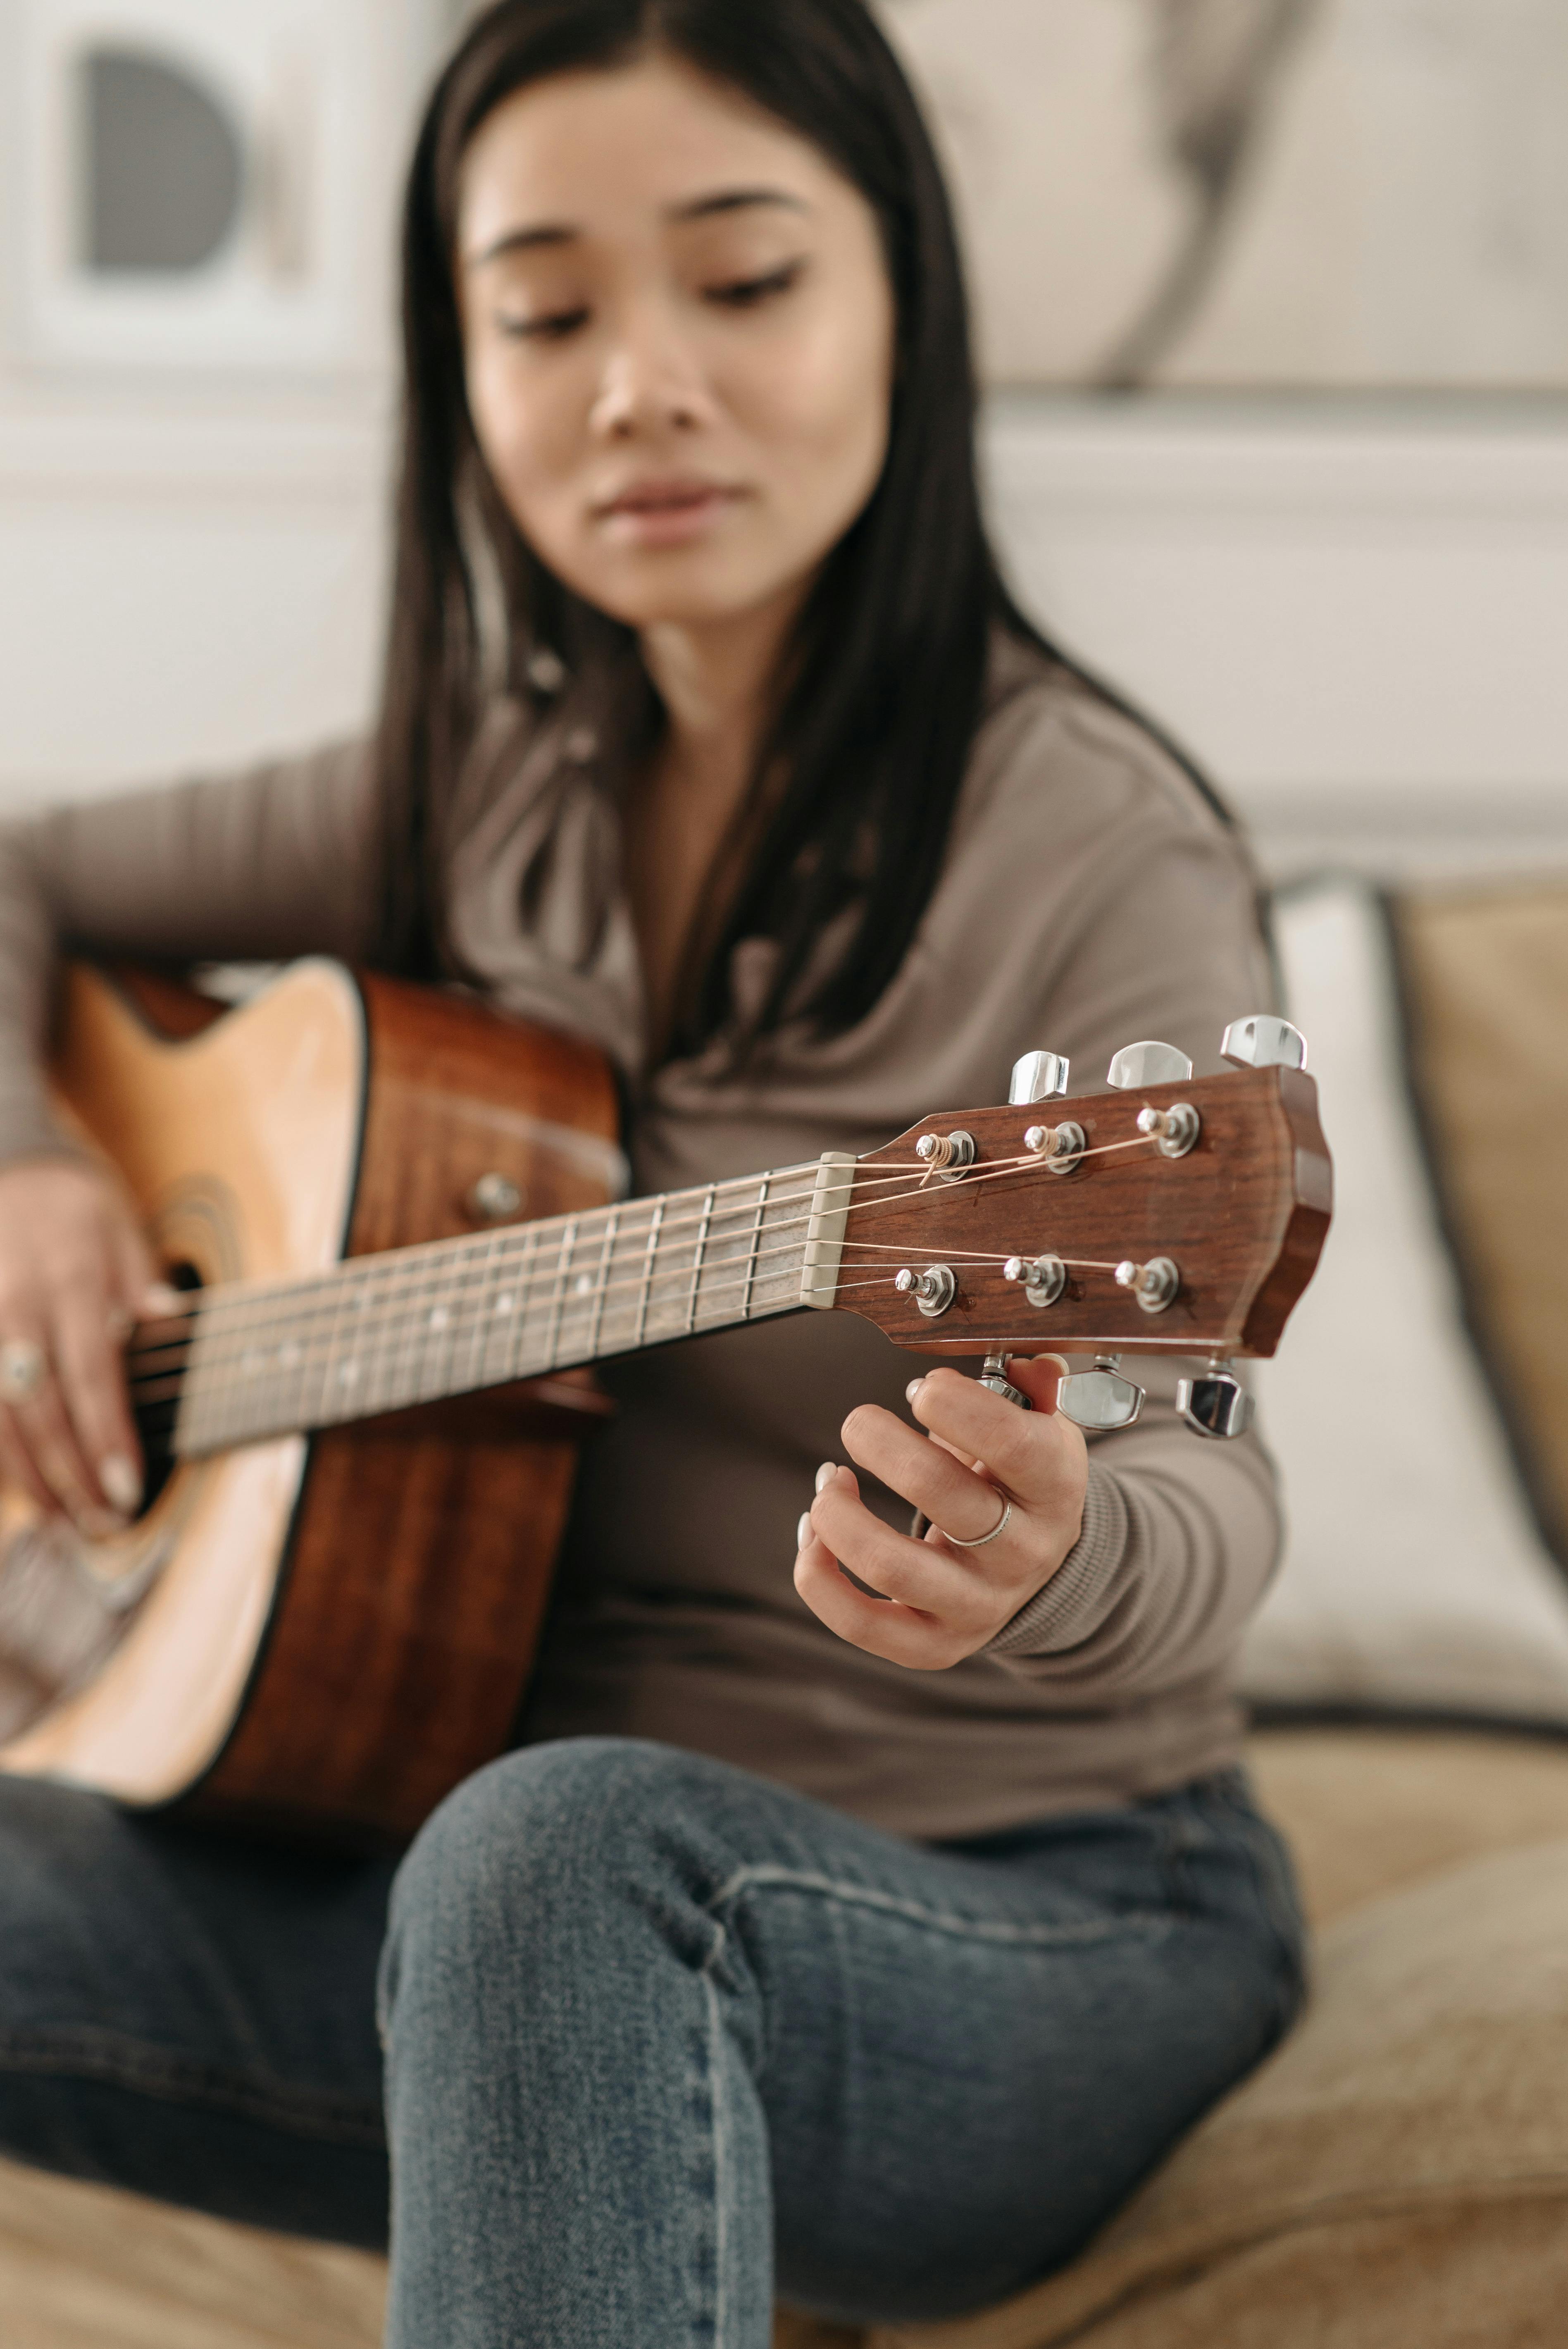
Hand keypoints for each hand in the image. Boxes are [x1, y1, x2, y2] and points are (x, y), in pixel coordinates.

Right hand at [0, 1157, 176, 1534]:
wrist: (5, 1165)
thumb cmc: (74, 1205)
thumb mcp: (122, 1228)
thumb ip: (143, 1285)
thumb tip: (171, 1328)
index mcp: (67, 1280)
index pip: (91, 1374)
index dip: (106, 1438)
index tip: (128, 1490)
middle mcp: (14, 1305)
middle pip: (36, 1408)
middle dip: (68, 1475)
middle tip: (104, 1525)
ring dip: (28, 1479)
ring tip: (65, 1523)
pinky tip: (22, 1489)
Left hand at [794, 1357, 1088, 1669]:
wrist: (1038, 1565)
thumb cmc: (1021, 1478)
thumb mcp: (1042, 1425)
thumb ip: (1034, 1385)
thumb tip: (1028, 1364)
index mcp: (1054, 1488)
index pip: (1015, 1446)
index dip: (956, 1407)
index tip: (919, 1389)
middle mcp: (1022, 1553)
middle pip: (942, 1496)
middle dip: (881, 1444)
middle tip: (858, 1421)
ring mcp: (978, 1606)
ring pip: (890, 1566)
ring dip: (837, 1513)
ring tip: (830, 1480)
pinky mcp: (934, 1644)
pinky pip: (862, 1625)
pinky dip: (818, 1577)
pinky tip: (814, 1532)